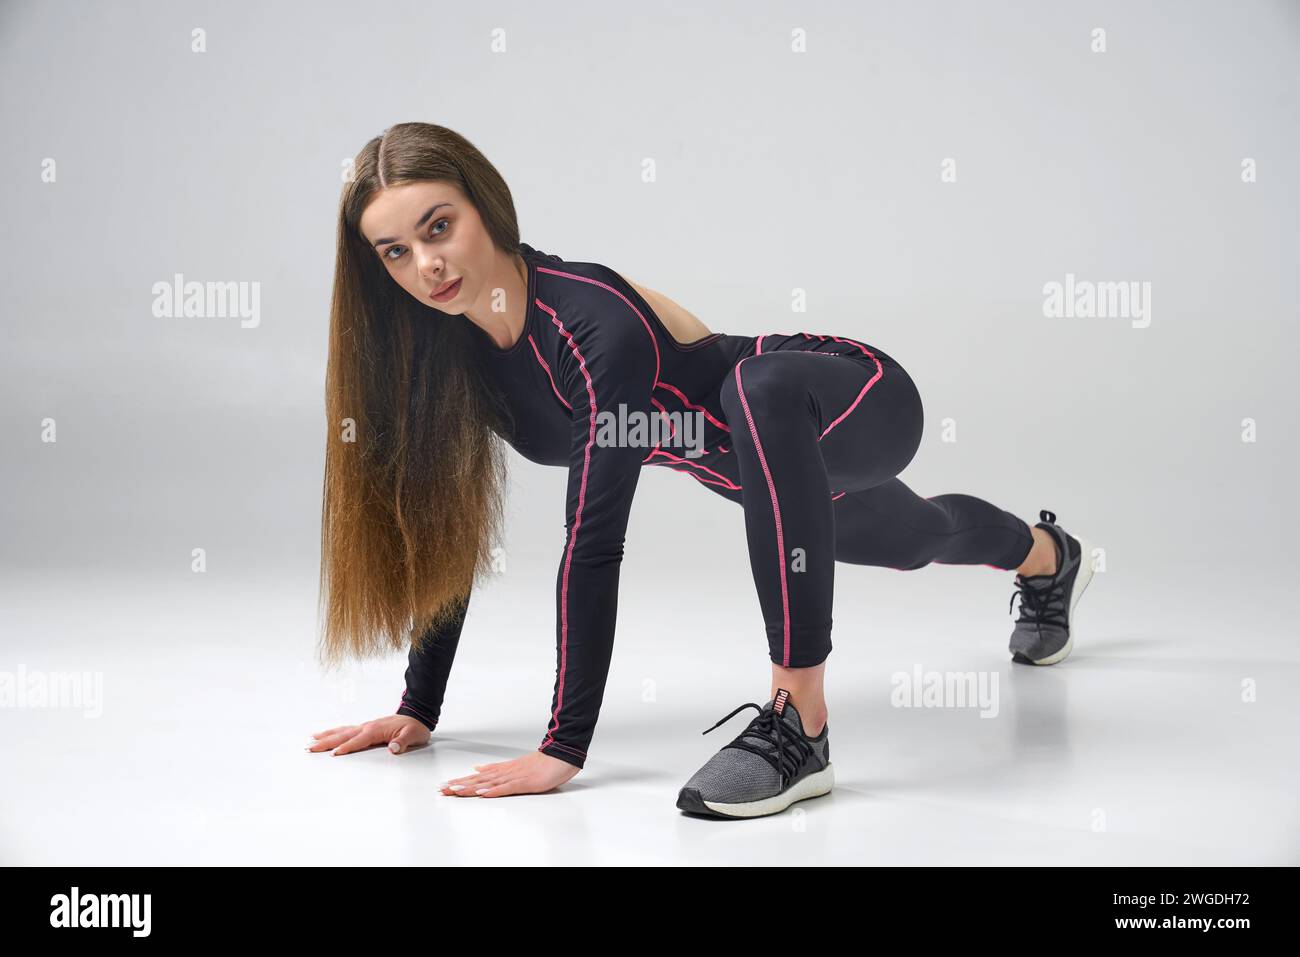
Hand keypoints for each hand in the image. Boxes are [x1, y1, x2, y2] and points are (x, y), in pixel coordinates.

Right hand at [307, 715, 429, 755]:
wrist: (417, 716)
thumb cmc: (414, 727)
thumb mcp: (414, 735)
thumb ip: (404, 741)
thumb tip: (394, 748)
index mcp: (376, 729)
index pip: (358, 740)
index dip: (346, 747)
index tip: (334, 754)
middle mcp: (368, 726)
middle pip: (343, 735)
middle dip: (327, 742)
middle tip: (310, 748)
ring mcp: (365, 726)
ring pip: (342, 731)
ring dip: (326, 736)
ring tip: (311, 741)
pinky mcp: (365, 728)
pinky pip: (346, 730)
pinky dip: (334, 732)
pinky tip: (326, 735)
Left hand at [441, 750, 579, 797]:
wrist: (562, 755)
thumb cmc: (542, 764)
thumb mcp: (515, 768)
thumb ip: (496, 769)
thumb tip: (477, 769)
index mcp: (503, 771)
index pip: (478, 778)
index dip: (461, 782)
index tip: (445, 786)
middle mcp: (506, 773)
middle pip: (479, 781)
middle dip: (459, 786)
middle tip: (441, 790)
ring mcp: (515, 777)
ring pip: (489, 784)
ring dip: (471, 788)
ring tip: (455, 791)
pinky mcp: (525, 782)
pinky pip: (508, 788)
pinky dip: (494, 791)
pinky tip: (483, 793)